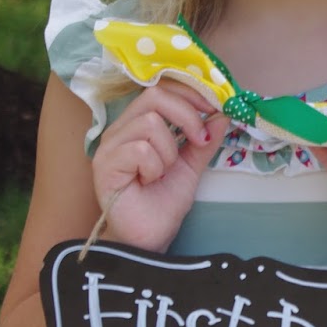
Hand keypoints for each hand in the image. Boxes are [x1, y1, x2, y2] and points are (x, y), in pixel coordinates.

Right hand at [91, 82, 228, 251]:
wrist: (150, 238)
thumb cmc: (163, 203)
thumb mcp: (191, 166)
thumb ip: (203, 141)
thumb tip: (222, 114)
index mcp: (138, 124)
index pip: (161, 88)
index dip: (189, 93)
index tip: (213, 109)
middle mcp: (120, 129)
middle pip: (155, 96)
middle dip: (186, 116)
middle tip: (199, 141)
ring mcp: (110, 145)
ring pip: (150, 123)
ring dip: (169, 151)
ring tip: (162, 173)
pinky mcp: (104, 164)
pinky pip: (140, 148)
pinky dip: (154, 167)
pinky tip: (148, 182)